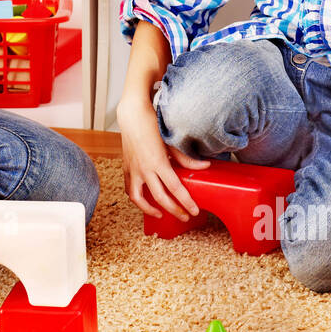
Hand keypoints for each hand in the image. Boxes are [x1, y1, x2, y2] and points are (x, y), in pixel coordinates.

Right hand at [117, 98, 207, 220]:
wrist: (132, 115)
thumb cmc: (152, 125)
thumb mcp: (171, 142)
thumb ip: (187, 158)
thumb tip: (205, 166)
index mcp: (158, 163)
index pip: (175, 189)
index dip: (186, 202)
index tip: (194, 210)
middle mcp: (144, 169)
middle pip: (160, 198)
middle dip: (174, 210)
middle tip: (185, 216)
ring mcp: (133, 170)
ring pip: (139, 198)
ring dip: (150, 210)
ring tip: (160, 214)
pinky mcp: (126, 168)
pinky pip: (129, 188)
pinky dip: (136, 198)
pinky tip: (144, 200)